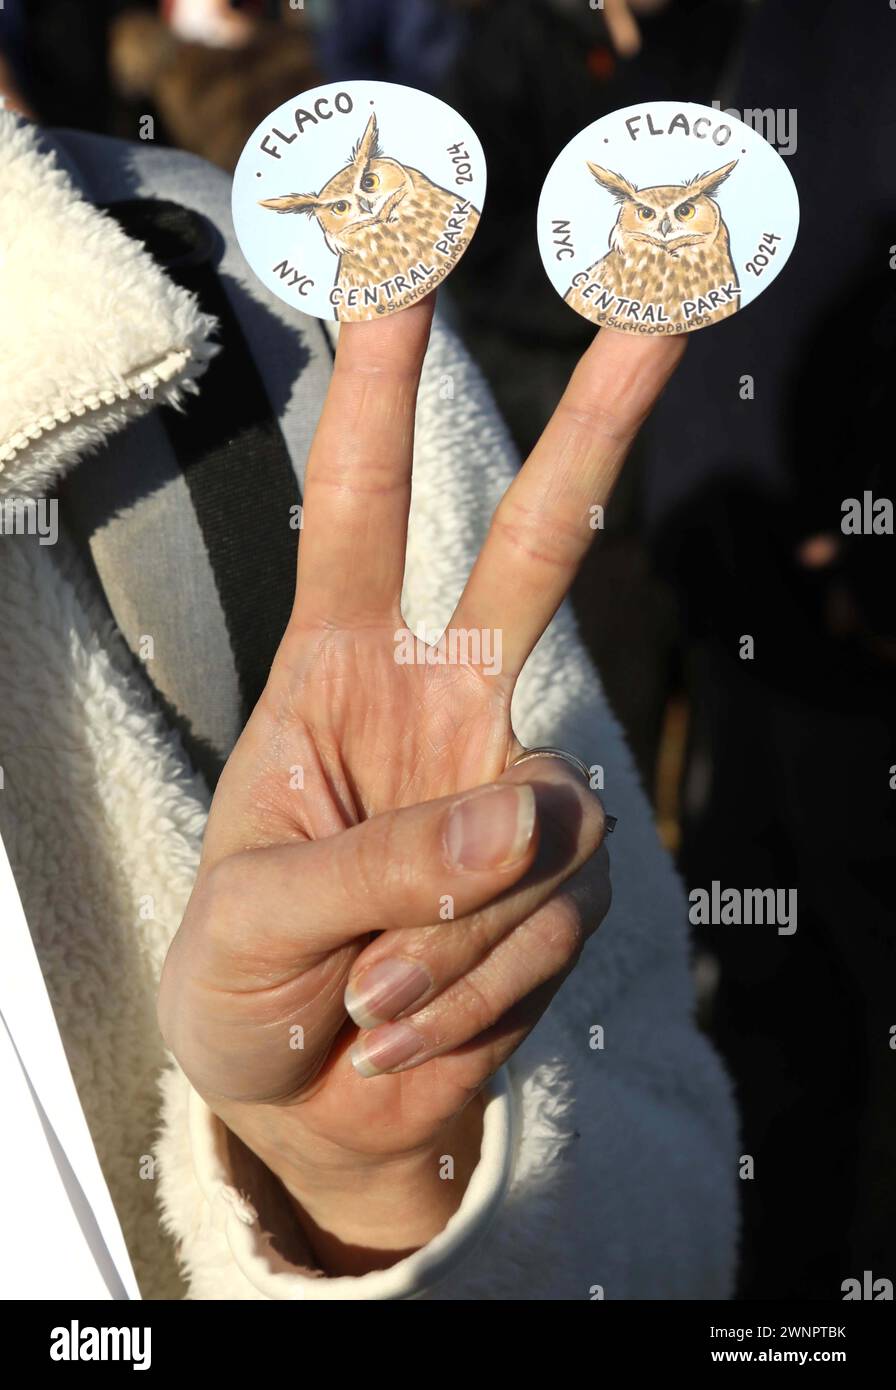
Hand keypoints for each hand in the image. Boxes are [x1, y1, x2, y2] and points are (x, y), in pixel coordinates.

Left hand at [158, 297, 683, 1272]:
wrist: (312, 1105)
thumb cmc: (245, 989)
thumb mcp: (260, 921)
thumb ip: (387, 864)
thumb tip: (539, 818)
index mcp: (337, 677)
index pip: (355, 510)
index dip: (373, 394)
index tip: (401, 274)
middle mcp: (443, 706)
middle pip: (535, 546)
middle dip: (595, 426)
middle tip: (659, 304)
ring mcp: (514, 794)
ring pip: (544, 826)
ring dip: (450, 936)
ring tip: (369, 995)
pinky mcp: (566, 888)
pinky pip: (558, 920)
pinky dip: (477, 990)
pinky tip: (415, 1019)